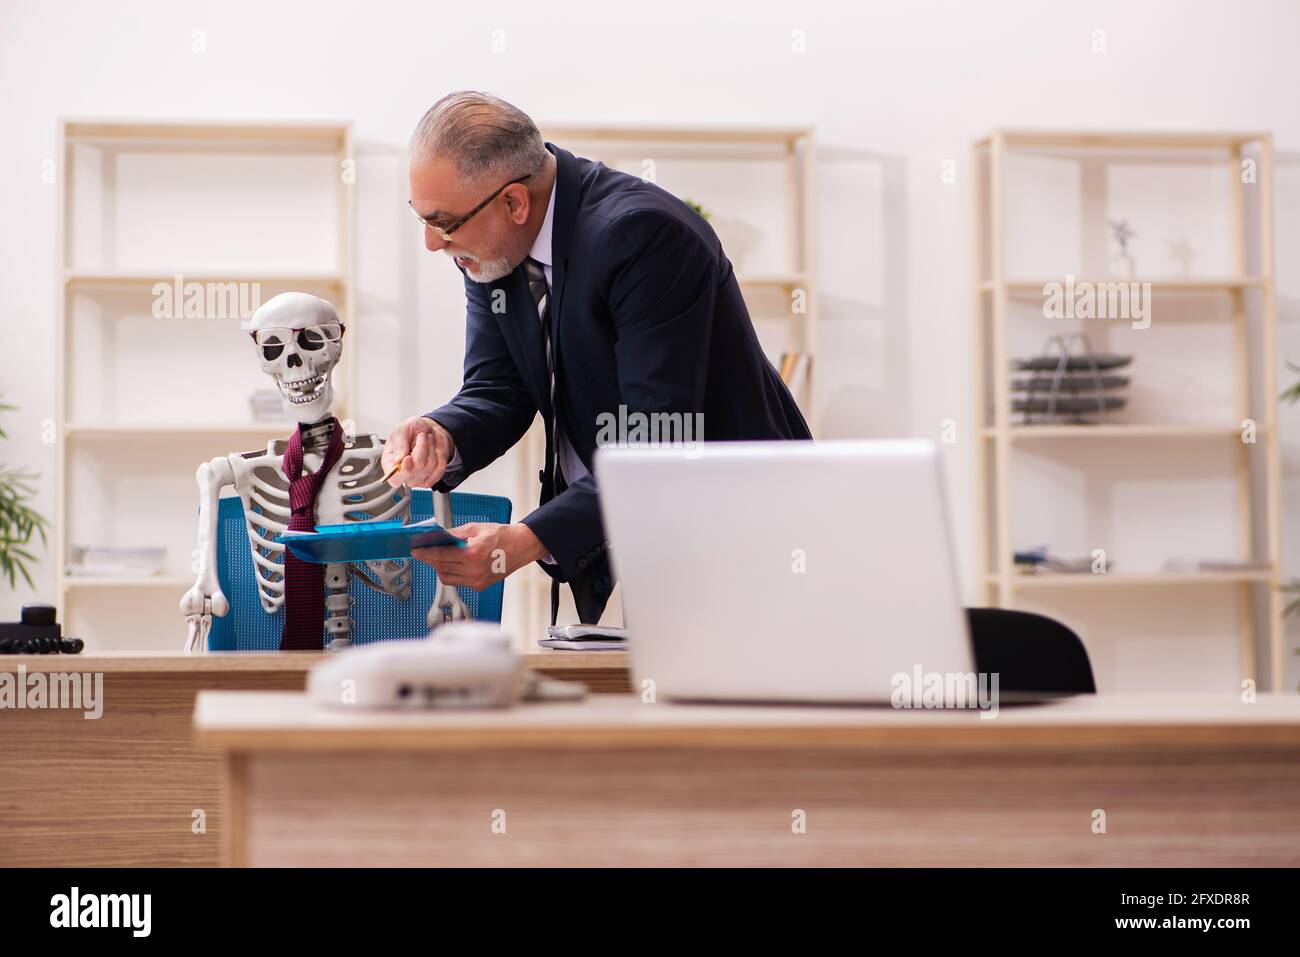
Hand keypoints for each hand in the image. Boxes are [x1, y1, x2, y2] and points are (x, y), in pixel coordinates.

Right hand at [382, 415, 454, 488]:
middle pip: (415, 471)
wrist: (429, 430)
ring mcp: (418, 478)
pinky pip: (440, 468)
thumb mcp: (402, 430)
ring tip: (427, 439)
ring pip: (429, 466)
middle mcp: (403, 474)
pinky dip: (439, 454)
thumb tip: (398, 460)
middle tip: (421, 436)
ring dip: (431, 448)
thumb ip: (399, 444)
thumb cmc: (412, 431)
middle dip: (421, 450)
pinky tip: (433, 448)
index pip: (394, 478)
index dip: (403, 471)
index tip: (408, 458)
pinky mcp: (433, 477)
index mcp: (390, 463)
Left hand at [412, 522, 547, 590]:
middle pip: (441, 567)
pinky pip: (457, 581)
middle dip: (430, 560)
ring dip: (439, 568)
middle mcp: (474, 570)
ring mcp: (477, 581)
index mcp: (473, 554)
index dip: (425, 553)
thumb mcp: (476, 528)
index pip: (441, 555)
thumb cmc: (502, 536)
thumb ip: (454, 534)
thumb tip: (437, 537)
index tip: (416, 551)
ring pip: (446, 578)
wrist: (521, 547)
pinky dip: (451, 573)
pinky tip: (452, 564)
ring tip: (438, 558)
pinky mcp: (479, 586)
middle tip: (424, 552)